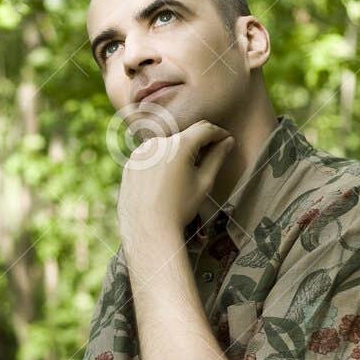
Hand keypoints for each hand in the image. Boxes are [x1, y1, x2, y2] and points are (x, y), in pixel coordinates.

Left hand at [117, 119, 234, 259]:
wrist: (148, 230)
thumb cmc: (179, 209)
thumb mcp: (204, 183)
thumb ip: (217, 158)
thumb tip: (228, 141)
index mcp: (178, 146)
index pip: (205, 129)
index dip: (219, 133)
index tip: (226, 139)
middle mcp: (157, 143)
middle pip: (185, 135)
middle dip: (200, 142)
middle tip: (210, 155)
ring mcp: (141, 152)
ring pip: (167, 144)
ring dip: (179, 151)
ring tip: (186, 172)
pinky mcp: (131, 163)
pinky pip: (151, 155)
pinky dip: (162, 160)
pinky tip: (166, 179)